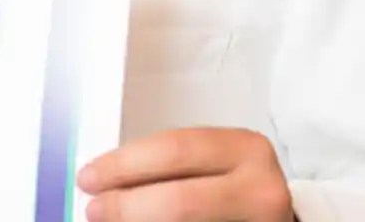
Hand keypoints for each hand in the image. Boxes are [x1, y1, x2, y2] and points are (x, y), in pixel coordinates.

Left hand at [76, 127, 293, 221]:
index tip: (89, 176)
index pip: (174, 151)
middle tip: (93, 209)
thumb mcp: (210, 163)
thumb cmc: (234, 188)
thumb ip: (167, 167)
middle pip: (180, 200)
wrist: (275, 219)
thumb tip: (103, 181)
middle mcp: (262, 189)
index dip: (124, 165)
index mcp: (246, 149)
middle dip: (127, 206)